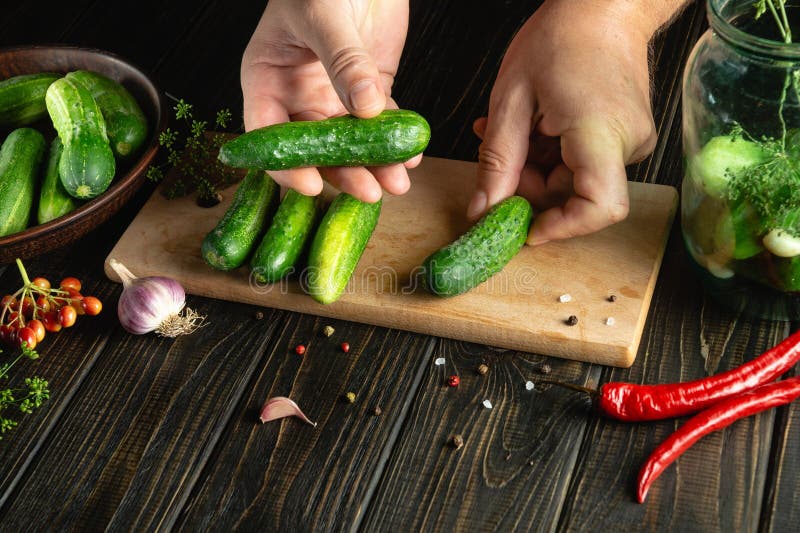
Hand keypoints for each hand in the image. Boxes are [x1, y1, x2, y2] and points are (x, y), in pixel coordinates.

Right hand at [241, 0, 418, 201]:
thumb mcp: (324, 14)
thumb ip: (343, 61)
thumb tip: (364, 108)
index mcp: (268, 78)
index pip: (267, 133)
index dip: (285, 164)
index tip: (310, 185)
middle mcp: (298, 95)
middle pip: (315, 148)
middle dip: (342, 172)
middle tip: (368, 190)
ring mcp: (334, 96)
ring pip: (350, 143)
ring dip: (374, 165)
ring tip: (397, 182)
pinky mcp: (368, 91)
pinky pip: (381, 124)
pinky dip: (395, 142)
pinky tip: (410, 155)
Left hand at [469, 0, 661, 244]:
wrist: (605, 3)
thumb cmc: (560, 37)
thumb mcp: (511, 99)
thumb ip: (497, 161)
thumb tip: (483, 211)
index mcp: (601, 133)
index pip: (598, 208)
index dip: (561, 228)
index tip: (525, 226)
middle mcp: (627, 143)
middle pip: (575, 195)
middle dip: (529, 186)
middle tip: (498, 156)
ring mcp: (631, 140)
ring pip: (574, 180)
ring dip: (534, 166)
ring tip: (508, 129)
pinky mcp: (626, 136)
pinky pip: (581, 162)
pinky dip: (550, 154)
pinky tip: (530, 127)